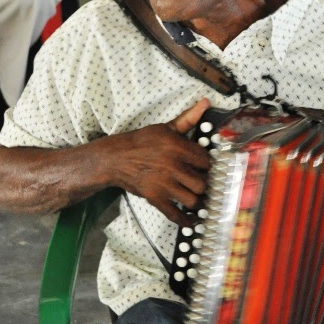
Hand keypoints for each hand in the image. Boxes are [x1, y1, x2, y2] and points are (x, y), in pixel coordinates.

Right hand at [115, 98, 211, 223]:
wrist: (114, 158)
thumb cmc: (142, 141)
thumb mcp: (166, 128)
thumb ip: (188, 118)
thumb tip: (206, 102)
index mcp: (178, 147)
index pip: (206, 162)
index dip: (208, 166)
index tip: (206, 167)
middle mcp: (173, 166)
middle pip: (203, 183)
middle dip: (204, 184)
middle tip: (203, 183)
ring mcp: (164, 184)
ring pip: (193, 200)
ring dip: (197, 200)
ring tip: (197, 197)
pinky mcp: (155, 198)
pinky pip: (174, 214)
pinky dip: (185, 220)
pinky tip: (192, 221)